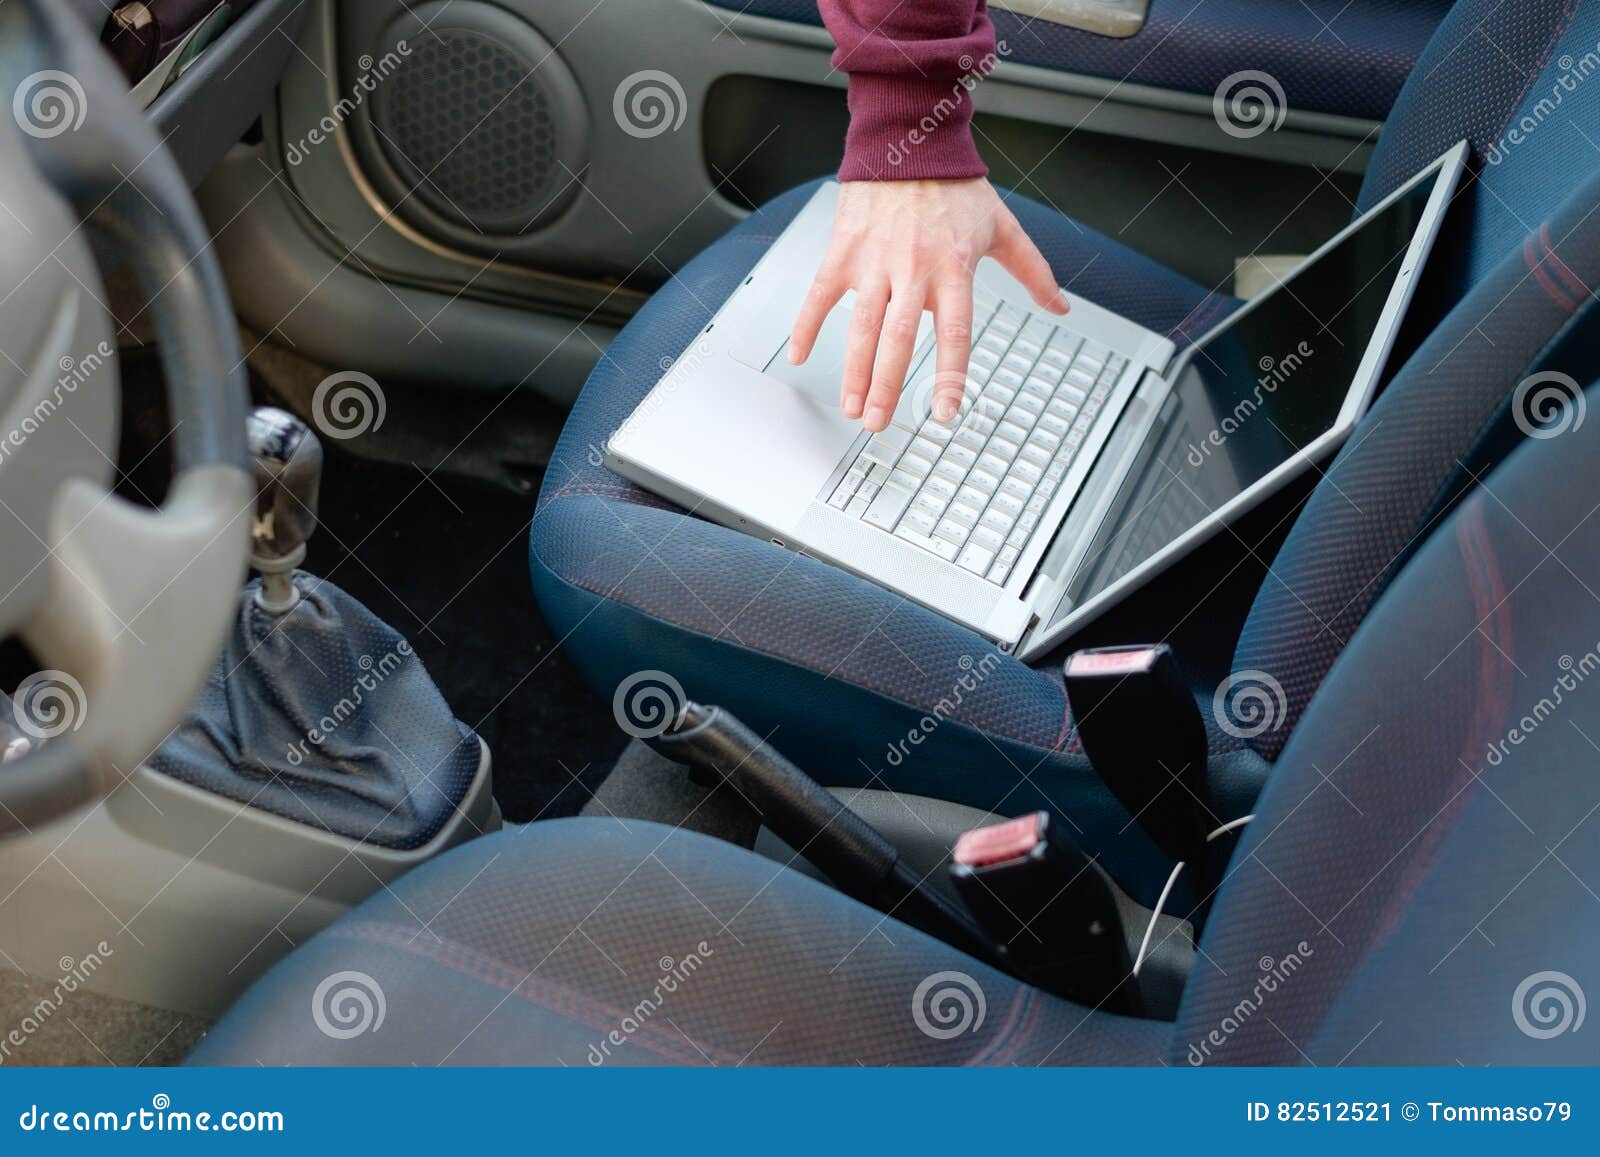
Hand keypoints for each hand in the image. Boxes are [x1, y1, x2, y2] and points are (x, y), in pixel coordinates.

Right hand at [787, 178, 1068, 433]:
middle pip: (898, 340)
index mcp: (953, 269)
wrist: (910, 139)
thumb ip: (1033, 271)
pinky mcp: (843, 251)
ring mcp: (874, 261)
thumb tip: (1061, 306)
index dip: (948, 376)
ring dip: (852, 372)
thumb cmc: (956, 185)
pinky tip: (799, 356)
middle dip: (885, 388)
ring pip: (860, 327)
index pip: (953, 333)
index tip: (943, 413)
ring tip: (851, 407)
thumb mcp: (1002, 226)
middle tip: (877, 424)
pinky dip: (806, 326)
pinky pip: (820, 295)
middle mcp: (913, 269)